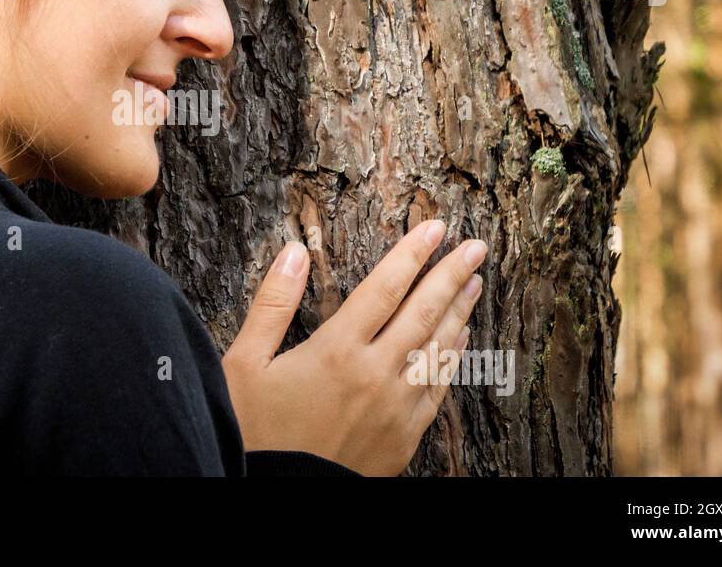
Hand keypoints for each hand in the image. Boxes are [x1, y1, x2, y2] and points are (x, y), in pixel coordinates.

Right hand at [221, 220, 486, 475]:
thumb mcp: (245, 362)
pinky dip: (452, 359)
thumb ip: (273, 303)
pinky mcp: (404, 436)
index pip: (384, 288)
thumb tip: (295, 251)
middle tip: (475, 247)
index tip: (436, 228)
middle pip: (422, 312)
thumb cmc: (255, 429)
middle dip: (451, 274)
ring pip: (438, 348)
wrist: (277, 493)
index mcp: (336, 350)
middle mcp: (374, 374)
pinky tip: (460, 341)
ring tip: (475, 283)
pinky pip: (438, 388)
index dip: (412, 254)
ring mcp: (395, 407)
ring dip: (460, 312)